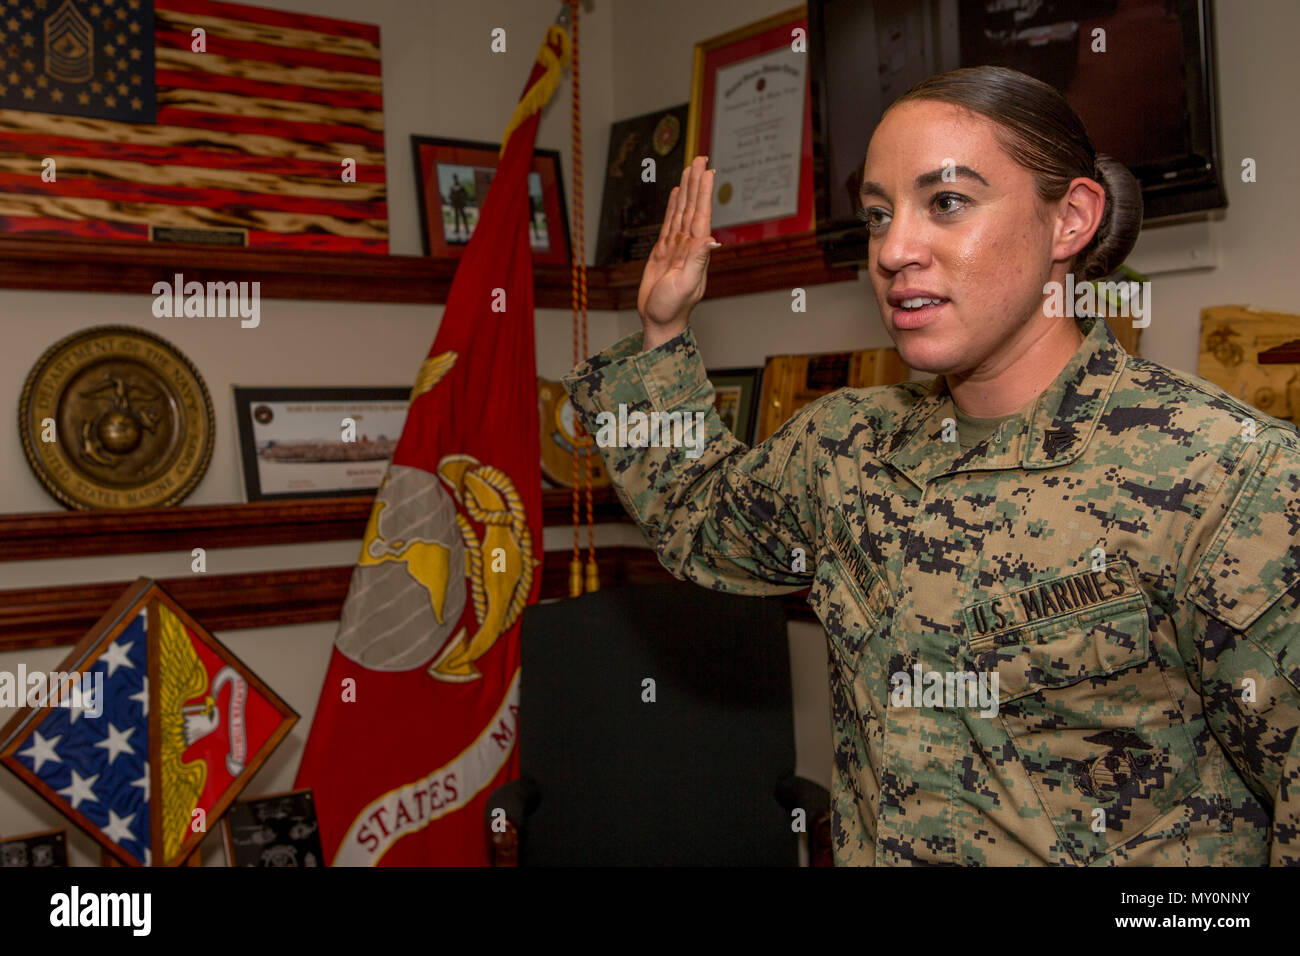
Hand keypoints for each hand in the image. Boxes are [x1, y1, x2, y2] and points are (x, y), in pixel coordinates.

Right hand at [637, 155, 718, 349]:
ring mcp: (676, 247)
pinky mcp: (663, 251)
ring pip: (681, 211)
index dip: (704, 192)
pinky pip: (669, 223)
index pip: (701, 214)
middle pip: (692, 206)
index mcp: (696, 250)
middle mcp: (688, 245)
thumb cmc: (672, 307)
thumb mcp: (686, 284)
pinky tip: (676, 194)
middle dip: (697, 182)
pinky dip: (673, 206)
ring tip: (690, 168)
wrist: (659, 321)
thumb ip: (697, 261)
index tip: (707, 170)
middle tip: (701, 157)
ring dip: (687, 190)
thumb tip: (711, 240)